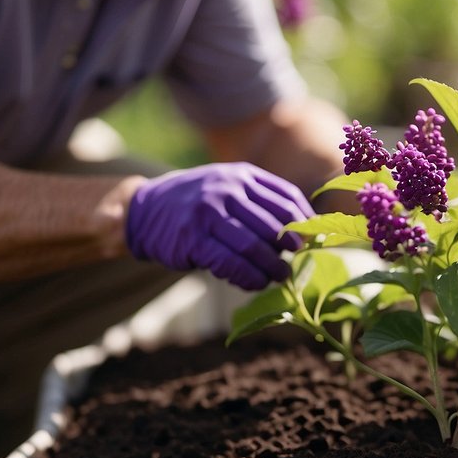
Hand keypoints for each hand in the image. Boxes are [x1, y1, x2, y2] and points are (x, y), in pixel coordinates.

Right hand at [125, 162, 313, 289]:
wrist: (146, 209)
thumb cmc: (199, 204)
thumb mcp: (228, 186)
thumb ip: (259, 201)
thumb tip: (303, 231)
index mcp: (241, 175)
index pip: (286, 198)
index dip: (304, 222)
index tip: (311, 240)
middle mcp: (226, 190)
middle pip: (273, 224)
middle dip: (290, 248)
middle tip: (296, 262)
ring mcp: (208, 213)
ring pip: (254, 246)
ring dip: (272, 267)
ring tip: (280, 276)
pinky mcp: (192, 239)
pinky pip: (230, 263)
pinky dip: (248, 277)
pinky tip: (255, 282)